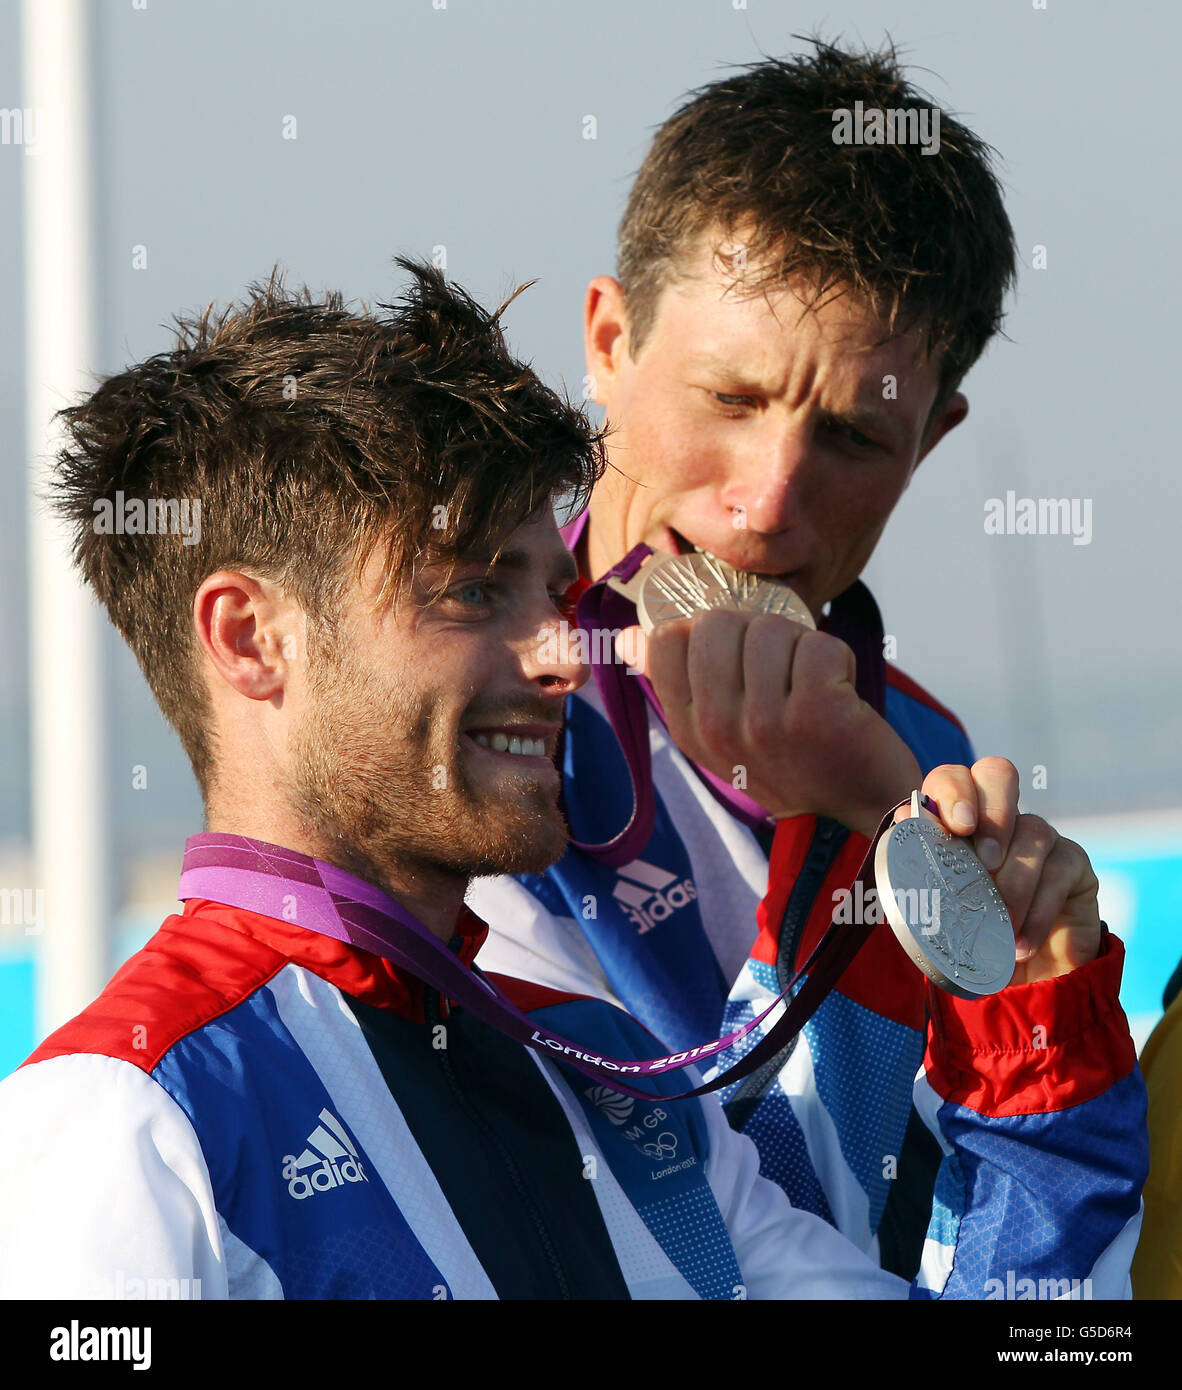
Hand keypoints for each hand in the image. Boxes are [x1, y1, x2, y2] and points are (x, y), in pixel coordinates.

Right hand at [614, 610, 920, 839]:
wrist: (859, 802)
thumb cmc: (790, 755)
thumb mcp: (719, 728)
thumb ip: (674, 680)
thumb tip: (626, 636)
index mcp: (687, 728)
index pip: (667, 639)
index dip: (708, 635)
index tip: (739, 665)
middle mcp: (717, 728)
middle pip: (717, 622)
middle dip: (757, 635)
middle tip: (782, 675)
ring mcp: (766, 723)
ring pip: (771, 628)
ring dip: (800, 647)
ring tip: (809, 687)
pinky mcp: (817, 712)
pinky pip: (818, 645)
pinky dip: (838, 660)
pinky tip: (839, 693)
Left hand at [907, 757, 1101, 981]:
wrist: (1017, 981)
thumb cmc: (967, 936)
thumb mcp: (936, 905)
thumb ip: (917, 863)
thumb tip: (903, 819)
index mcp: (958, 818)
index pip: (953, 778)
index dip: (954, 790)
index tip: (957, 826)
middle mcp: (1000, 816)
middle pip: (998, 774)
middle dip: (993, 813)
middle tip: (986, 862)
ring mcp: (1040, 836)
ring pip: (1033, 831)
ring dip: (1013, 884)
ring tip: (1001, 926)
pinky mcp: (1074, 865)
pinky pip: (1058, 873)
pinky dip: (1036, 913)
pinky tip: (1019, 943)